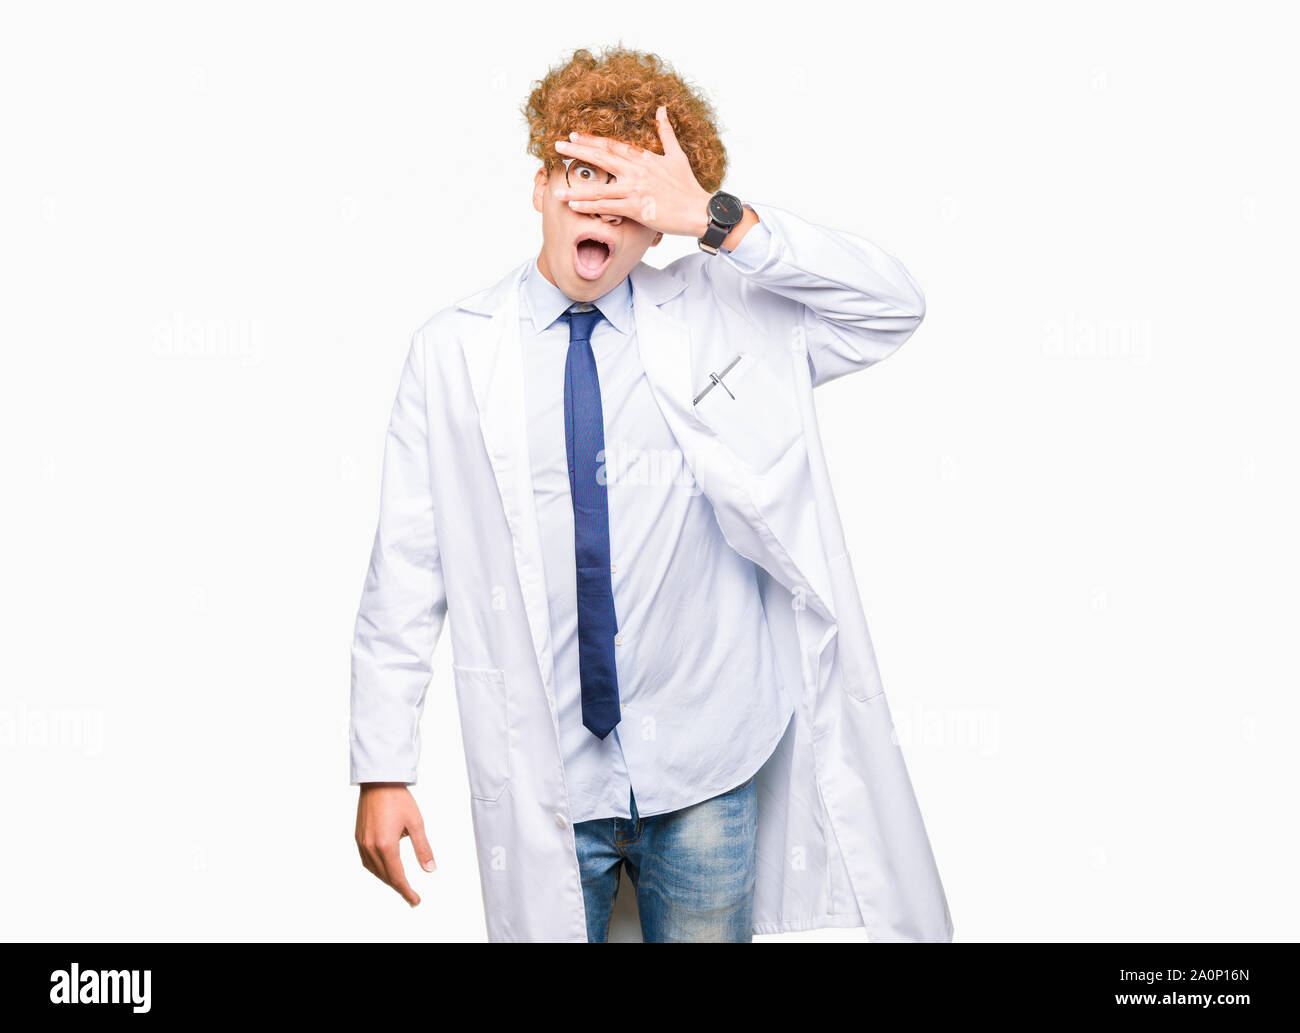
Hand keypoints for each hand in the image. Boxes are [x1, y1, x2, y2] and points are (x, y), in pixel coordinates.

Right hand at [355, 783, 435, 906]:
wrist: (379, 781)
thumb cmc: (398, 798)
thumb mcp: (416, 824)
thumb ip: (423, 848)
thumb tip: (430, 869)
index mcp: (386, 845)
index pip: (397, 877)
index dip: (407, 891)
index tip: (415, 900)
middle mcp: (371, 847)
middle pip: (385, 876)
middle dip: (399, 887)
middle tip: (411, 896)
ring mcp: (362, 842)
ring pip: (374, 870)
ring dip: (387, 879)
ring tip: (400, 884)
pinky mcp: (358, 836)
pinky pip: (366, 861)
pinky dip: (376, 869)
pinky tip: (384, 869)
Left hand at [553, 105, 713, 237]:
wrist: (699, 209)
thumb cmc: (688, 185)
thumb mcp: (677, 154)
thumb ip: (666, 131)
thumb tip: (661, 108)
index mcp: (644, 158)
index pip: (613, 146)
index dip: (592, 140)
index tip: (574, 135)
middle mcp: (637, 171)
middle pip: (602, 158)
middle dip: (578, 152)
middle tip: (557, 147)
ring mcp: (636, 190)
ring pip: (600, 188)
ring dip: (576, 190)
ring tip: (556, 190)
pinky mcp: (637, 208)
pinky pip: (608, 207)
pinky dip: (590, 207)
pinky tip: (573, 206)